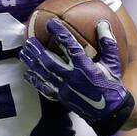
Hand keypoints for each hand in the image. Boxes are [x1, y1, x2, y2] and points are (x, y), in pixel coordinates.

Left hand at [19, 17, 133, 135]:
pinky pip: (45, 88)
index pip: (70, 47)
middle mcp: (73, 77)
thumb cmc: (112, 85)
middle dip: (38, 51)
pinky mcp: (62, 98)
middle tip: (28, 40)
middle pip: (50, 62)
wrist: (110, 112)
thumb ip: (108, 43)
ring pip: (45, 74)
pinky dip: (36, 81)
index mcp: (85, 67)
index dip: (60, 33)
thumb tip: (103, 23)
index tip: (51, 23)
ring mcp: (65, 89)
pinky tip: (27, 74)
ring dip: (33, 63)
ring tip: (23, 53)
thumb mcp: (113, 63)